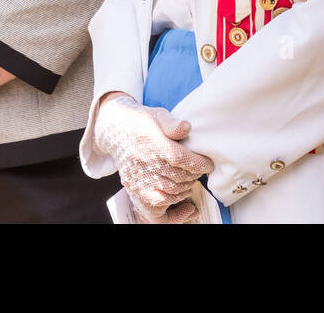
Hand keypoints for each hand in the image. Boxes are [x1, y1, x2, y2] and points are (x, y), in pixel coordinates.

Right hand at [93, 93, 213, 222]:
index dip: (198, 163)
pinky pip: (155, 207)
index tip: (208, 164)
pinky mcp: (134, 189)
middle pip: (176, 177)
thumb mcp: (157, 115)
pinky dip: (172, 207)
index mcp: (149, 140)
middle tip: (200, 170)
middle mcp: (141, 161)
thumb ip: (172, 123)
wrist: (115, 131)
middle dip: (194, 175)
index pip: (178, 157)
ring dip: (186, 188)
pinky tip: (183, 202)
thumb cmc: (141, 122)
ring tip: (191, 180)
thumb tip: (187, 127)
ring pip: (169, 193)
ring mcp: (137, 178)